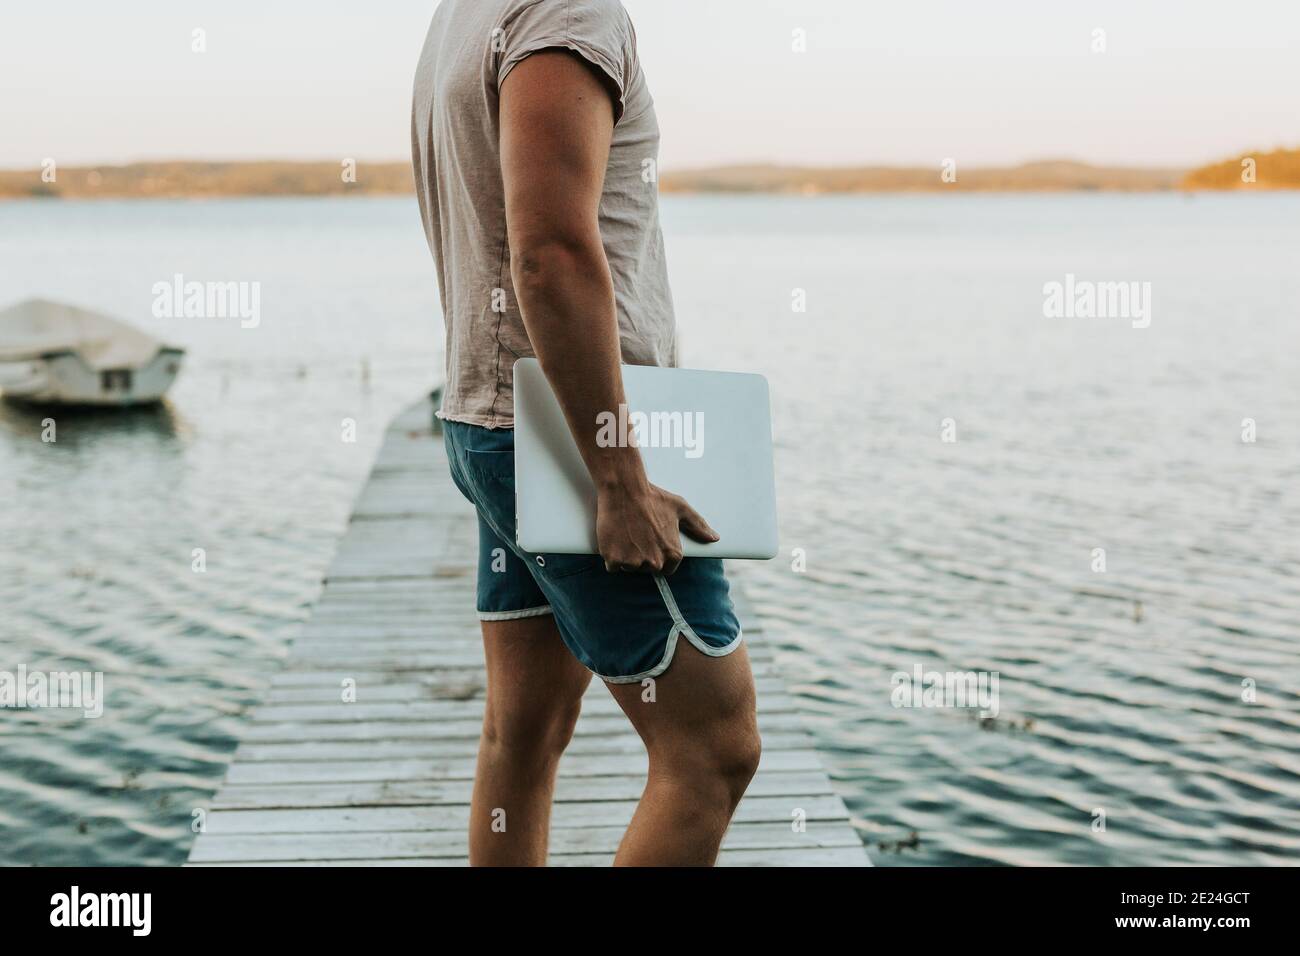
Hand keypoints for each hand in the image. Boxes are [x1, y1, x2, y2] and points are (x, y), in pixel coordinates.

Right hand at [595, 480, 718, 574]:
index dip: (657, 556)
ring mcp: (633, 562)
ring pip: (629, 568)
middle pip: (646, 569)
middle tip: (637, 535)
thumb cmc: (653, 497)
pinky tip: (614, 539)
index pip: (666, 569)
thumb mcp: (680, 508)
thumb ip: (698, 526)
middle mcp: (654, 561)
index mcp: (672, 553)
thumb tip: (714, 538)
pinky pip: (612, 566)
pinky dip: (611, 556)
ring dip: (625, 556)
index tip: (651, 544)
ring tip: (626, 534)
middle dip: (641, 556)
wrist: (624, 490)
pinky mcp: (614, 559)